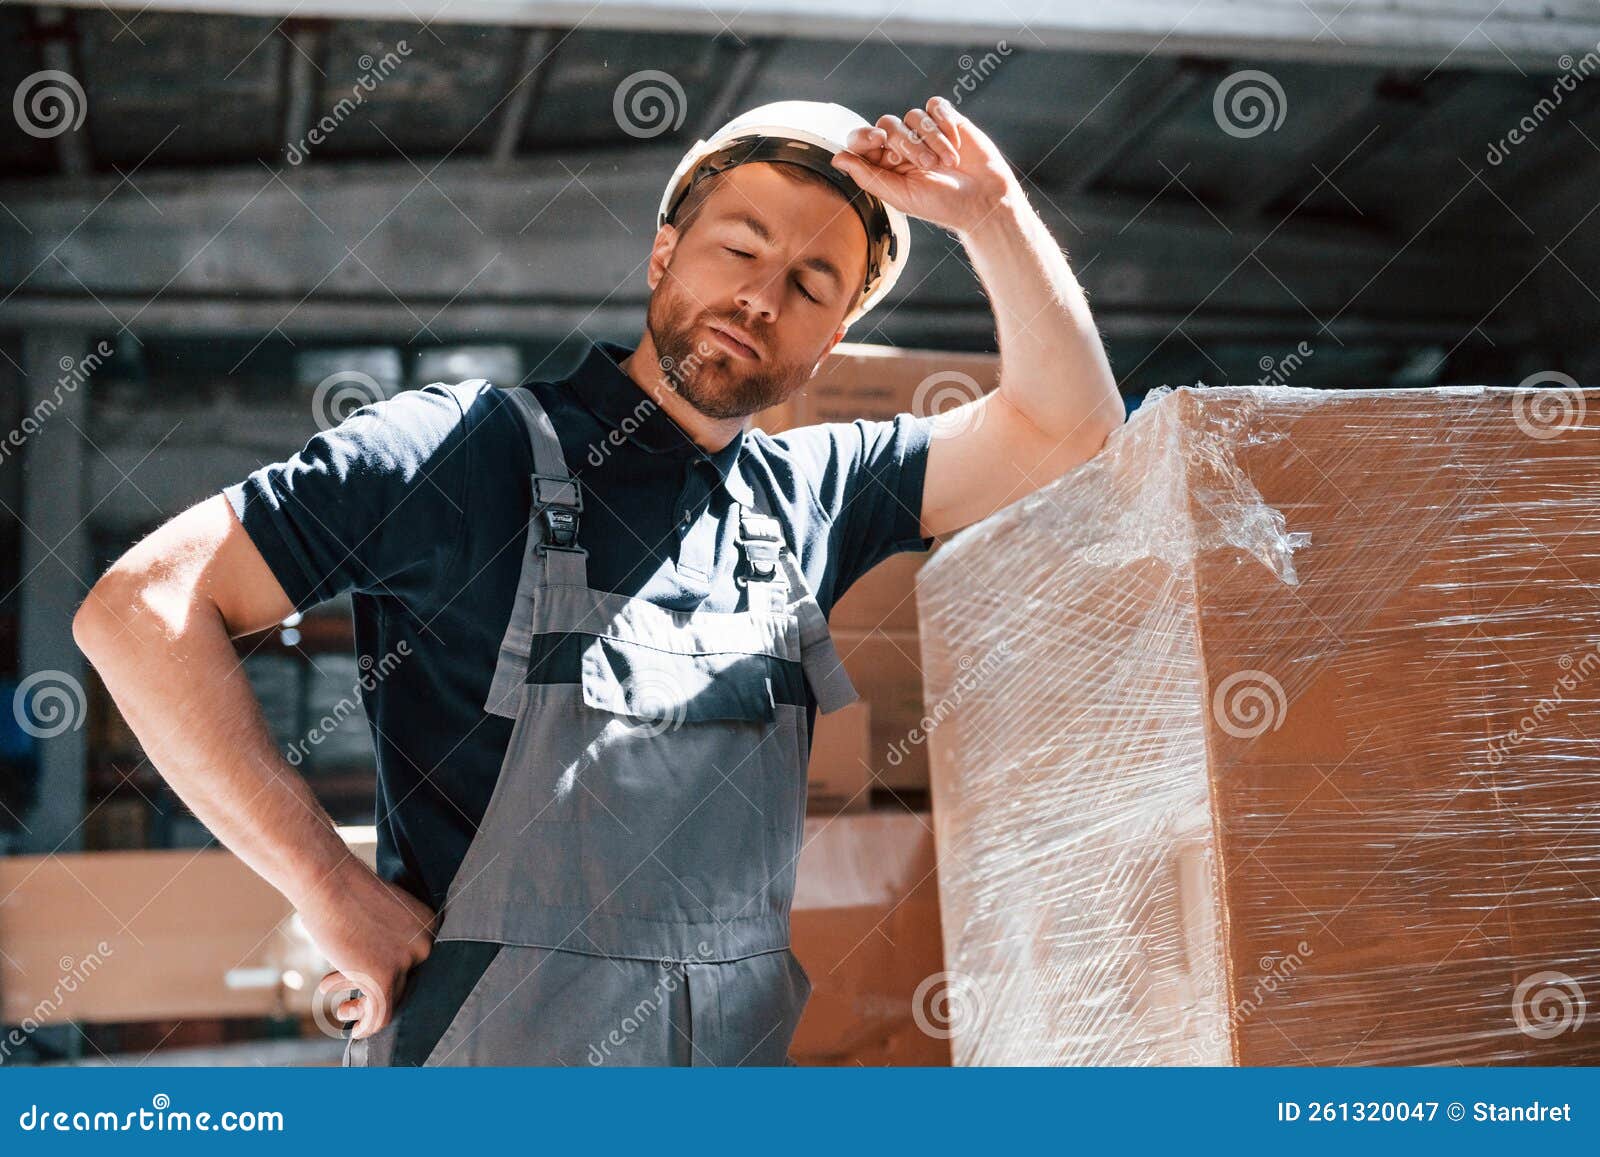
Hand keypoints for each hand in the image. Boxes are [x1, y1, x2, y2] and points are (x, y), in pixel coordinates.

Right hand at [298, 855, 437, 1038]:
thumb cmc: (344, 891)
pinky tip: (356, 1030)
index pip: (419, 965)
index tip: (376, 990)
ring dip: (364, 1009)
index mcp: (429, 925)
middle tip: (354, 1002)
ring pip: (392, 1000)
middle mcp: (426, 944)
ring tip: (346, 1009)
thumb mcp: (378, 913)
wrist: (328, 880)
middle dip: (379, 994)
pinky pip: (379, 1013)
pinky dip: (367, 1026)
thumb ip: (386, 940)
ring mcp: (407, 961)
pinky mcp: (383, 976)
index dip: (396, 980)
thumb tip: (377, 971)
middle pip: (407, 984)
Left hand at [830, 97, 1019, 236]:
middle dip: (908, 144)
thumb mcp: (900, 196)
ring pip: (914, 116)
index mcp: (885, 165)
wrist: (983, 199)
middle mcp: (902, 146)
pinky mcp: (948, 120)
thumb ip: (868, 177)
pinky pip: (935, 106)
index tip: (877, 140)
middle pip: (888, 124)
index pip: (862, 140)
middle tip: (928, 167)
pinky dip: (944, 122)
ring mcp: (925, 132)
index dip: (864, 136)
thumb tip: (837, 158)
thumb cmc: (941, 204)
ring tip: (947, 163)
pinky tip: (956, 143)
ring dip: (931, 139)